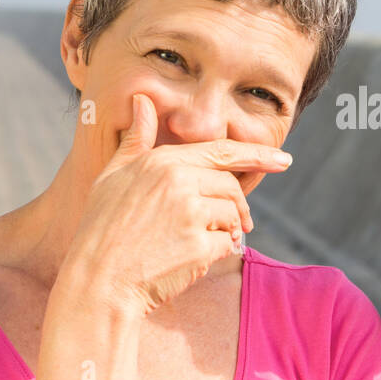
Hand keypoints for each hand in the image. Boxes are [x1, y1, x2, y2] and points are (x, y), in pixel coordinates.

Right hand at [63, 92, 293, 314]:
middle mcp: (179, 181)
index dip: (258, 155)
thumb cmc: (101, 229)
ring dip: (226, 230)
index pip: (222, 151)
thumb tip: (143, 98)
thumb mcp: (113, 176)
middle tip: (230, 225)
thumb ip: (136, 139)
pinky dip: (217, 253)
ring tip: (199, 242)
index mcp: (162, 161)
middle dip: (236, 206)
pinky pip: (226, 244)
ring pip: (232, 215)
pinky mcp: (199, 246)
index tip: (283, 160)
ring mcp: (190, 214)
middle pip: (231, 187)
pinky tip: (190, 260)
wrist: (97, 281)